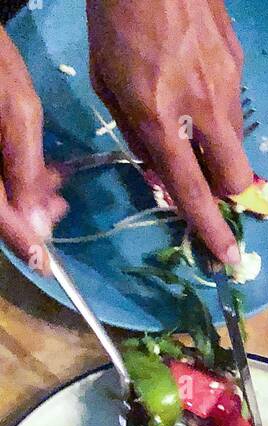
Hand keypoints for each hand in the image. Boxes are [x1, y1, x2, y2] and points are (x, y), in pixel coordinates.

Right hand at [0, 28, 65, 270]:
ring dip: (28, 198)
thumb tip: (36, 227)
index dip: (24, 245)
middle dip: (31, 217)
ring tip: (56, 188)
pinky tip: (41, 172)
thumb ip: (26, 172)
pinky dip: (18, 179)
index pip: (0, 220)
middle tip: (59, 208)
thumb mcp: (17, 116)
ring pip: (0, 196)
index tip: (45, 266)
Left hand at [87, 0, 252, 262]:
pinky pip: (235, 106)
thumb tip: (161, 172)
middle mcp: (202, 107)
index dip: (210, 229)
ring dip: (219, 149)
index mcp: (161, 117)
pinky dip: (219, 113)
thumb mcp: (106, 83)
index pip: (193, 190)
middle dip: (225, 192)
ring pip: (236, 141)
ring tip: (193, 124)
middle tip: (206, 183)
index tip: (227, 257)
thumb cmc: (115, 21)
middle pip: (235, 178)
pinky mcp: (238, 61)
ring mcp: (227, 83)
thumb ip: (136, 134)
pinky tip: (197, 85)